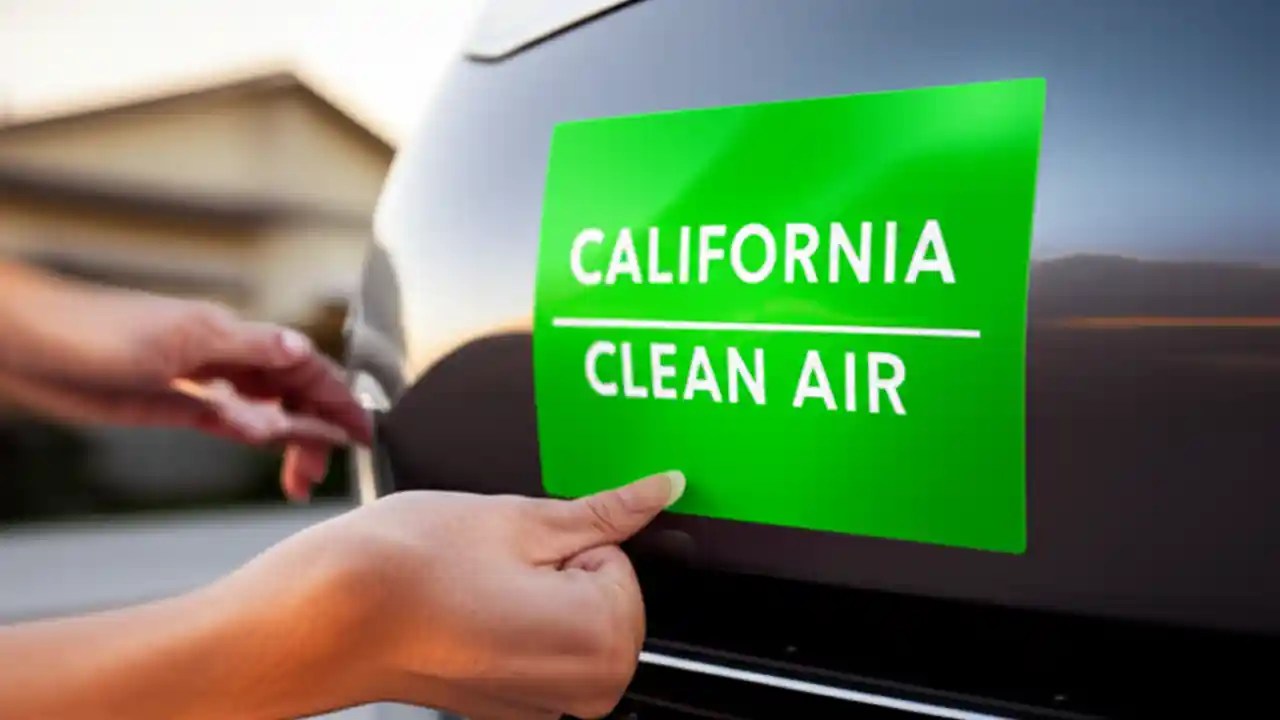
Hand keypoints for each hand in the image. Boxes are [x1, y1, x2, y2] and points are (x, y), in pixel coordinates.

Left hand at [0, 263, 370, 498]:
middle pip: (291, 394)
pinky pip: (229, 420)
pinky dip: (253, 435)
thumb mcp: (180, 340)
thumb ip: (248, 349)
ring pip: (264, 410)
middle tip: (319, 474)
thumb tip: (305, 352)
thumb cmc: (93, 330)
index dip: (338, 402)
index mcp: (233, 337)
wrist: (27, 344)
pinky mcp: (174, 403)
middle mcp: (224, 358)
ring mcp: (200, 382)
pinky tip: (262, 447)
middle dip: (316, 431)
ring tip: (298, 478)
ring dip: (288, 439)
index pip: (306, 370)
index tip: (363, 435)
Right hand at [219, 471, 685, 718]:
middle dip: (559, 565)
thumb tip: (662, 489)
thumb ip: (604, 510)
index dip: (570, 539)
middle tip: (493, 560)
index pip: (622, 560)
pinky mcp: (511, 709)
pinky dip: (515, 618)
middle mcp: (584, 691)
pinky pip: (541, 648)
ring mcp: (546, 708)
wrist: (318, 620)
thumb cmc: (402, 568)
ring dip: (534, 590)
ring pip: (573, 618)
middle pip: (607, 595)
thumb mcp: (516, 517)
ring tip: (475, 583)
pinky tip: (466, 606)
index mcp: (600, 641)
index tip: (519, 542)